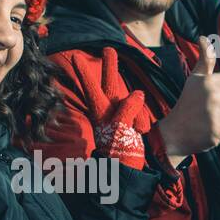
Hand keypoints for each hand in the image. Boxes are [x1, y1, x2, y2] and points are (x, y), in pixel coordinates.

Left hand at [78, 46, 152, 169]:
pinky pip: (141, 113)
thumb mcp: (120, 129)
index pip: (91, 88)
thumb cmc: (119, 152)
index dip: (85, 72)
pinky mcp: (132, 122)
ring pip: (132, 101)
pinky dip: (143, 122)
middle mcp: (110, 110)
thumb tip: (138, 93)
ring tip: (135, 129)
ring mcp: (122, 115)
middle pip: (109, 84)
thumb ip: (128, 108)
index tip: (77, 57)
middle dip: (110, 66)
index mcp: (101, 111)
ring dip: (137, 112)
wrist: (128, 170)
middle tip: (109, 49)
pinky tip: (139, 133)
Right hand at [155, 36, 219, 166]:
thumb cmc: (188, 103)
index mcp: (211, 81)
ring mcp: (218, 115)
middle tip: (216, 109)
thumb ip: (205, 60)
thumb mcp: (195, 79)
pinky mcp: (219, 132)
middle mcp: (215, 96)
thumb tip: (204, 37)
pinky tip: (215, 129)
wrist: (175, 132)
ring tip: (217, 119)